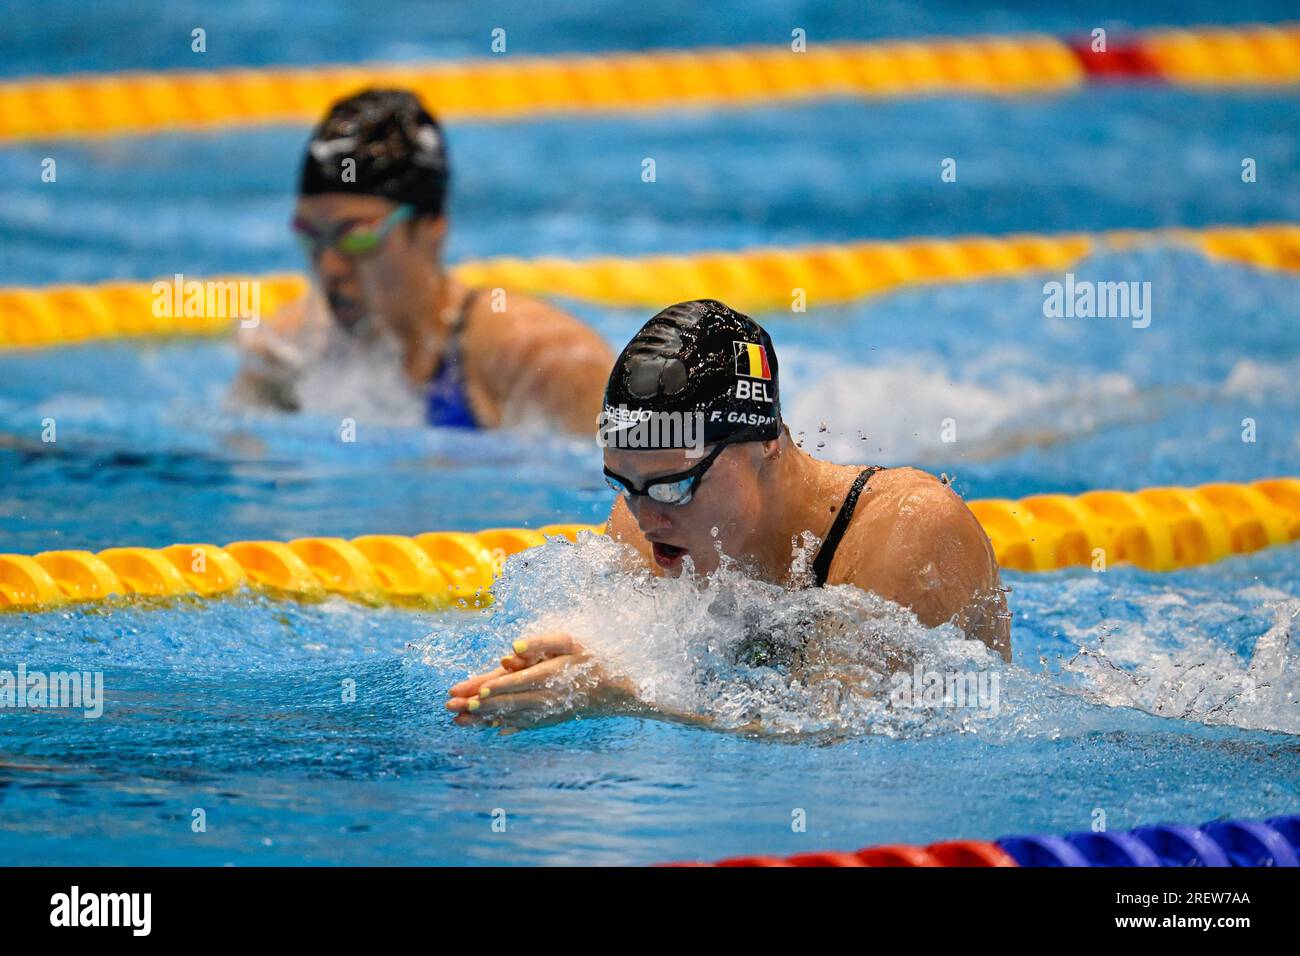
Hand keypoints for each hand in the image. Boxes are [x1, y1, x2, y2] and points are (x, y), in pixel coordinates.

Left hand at [446, 633, 635, 728]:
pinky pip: (520, 724)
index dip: (499, 687)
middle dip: (480, 706)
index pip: (521, 683)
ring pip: (510, 716)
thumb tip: (515, 647)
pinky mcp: (546, 720)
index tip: (479, 693)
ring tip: (458, 721)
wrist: (612, 691)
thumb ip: (543, 642)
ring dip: (483, 719)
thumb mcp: (570, 642)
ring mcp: (547, 712)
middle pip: (510, 702)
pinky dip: (501, 726)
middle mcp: (548, 698)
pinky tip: (485, 729)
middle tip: (453, 708)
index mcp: (552, 675)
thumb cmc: (588, 659)